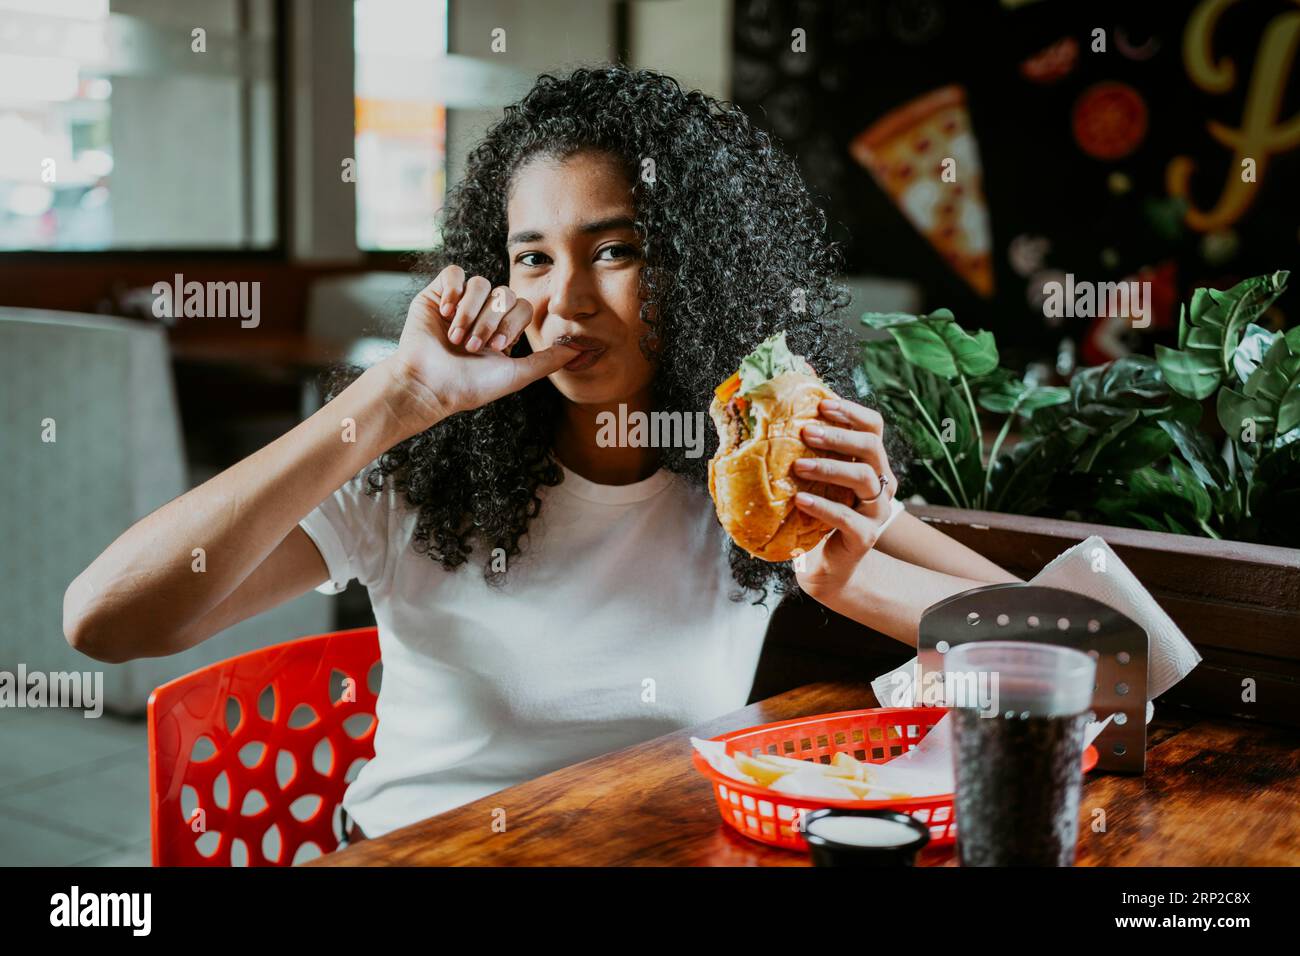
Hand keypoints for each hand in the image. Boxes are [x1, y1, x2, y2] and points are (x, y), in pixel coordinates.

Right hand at [383, 266, 578, 434]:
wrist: (429, 385)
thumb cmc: (469, 386)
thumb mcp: (516, 375)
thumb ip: (548, 361)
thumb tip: (581, 349)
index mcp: (501, 330)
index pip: (522, 306)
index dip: (512, 323)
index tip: (497, 347)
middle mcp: (482, 314)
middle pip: (503, 293)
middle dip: (491, 321)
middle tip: (475, 346)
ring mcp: (459, 303)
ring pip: (481, 283)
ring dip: (470, 313)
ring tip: (457, 338)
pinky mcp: (437, 294)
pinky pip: (455, 273)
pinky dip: (453, 292)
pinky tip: (445, 313)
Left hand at [790, 398, 897, 598]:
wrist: (825, 567)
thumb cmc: (816, 516)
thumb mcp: (815, 481)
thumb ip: (808, 453)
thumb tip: (773, 417)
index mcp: (872, 464)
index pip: (873, 427)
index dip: (851, 412)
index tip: (821, 404)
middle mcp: (881, 483)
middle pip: (871, 447)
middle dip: (838, 435)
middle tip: (806, 431)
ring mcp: (877, 511)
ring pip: (863, 478)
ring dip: (829, 466)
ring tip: (798, 466)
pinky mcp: (865, 537)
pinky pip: (847, 518)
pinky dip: (822, 506)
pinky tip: (800, 499)